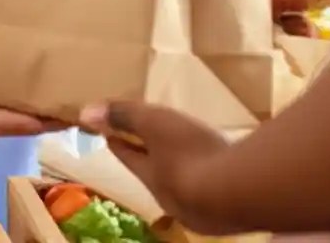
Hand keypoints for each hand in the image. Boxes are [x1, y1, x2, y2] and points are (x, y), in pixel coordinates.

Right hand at [0, 31, 66, 136]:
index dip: (11, 121)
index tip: (38, 120)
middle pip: (4, 128)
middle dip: (36, 126)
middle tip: (69, 117)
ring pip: (11, 128)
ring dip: (39, 124)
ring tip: (70, 115)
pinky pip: (11, 120)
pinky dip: (33, 118)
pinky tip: (56, 109)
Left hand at [80, 101, 240, 234]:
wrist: (243, 193)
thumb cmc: (192, 154)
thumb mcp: (156, 124)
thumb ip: (125, 115)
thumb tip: (86, 112)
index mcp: (150, 177)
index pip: (128, 157)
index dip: (119, 142)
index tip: (110, 134)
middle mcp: (170, 199)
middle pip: (155, 176)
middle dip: (151, 161)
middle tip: (152, 146)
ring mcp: (200, 212)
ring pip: (184, 188)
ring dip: (183, 173)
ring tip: (190, 159)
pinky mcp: (229, 217)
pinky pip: (213, 196)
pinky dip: (211, 183)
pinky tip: (221, 176)